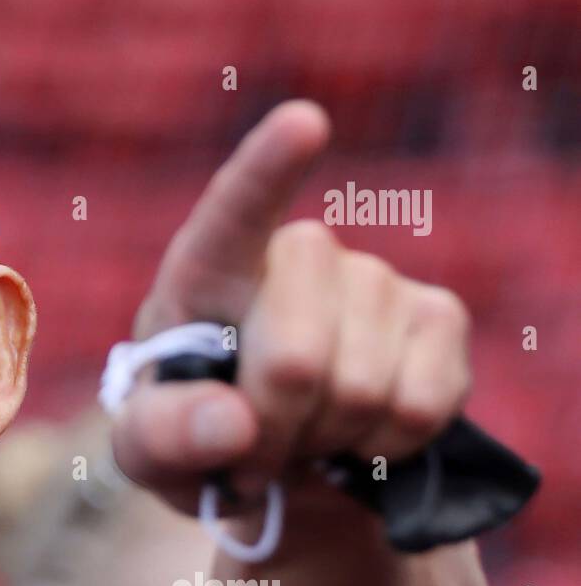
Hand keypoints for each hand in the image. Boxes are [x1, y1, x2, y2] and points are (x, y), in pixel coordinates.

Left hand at [112, 100, 471, 517]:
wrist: (272, 463)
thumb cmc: (193, 437)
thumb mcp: (147, 449)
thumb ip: (164, 436)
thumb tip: (234, 422)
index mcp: (209, 269)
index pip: (235, 213)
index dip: (267, 168)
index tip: (304, 122)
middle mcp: (297, 255)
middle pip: (295, 361)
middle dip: (272, 431)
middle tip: (252, 450)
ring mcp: (373, 280)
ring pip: (360, 392)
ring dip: (323, 443)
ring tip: (299, 436)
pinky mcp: (438, 319)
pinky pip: (421, 406)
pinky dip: (383, 446)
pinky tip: (355, 434)